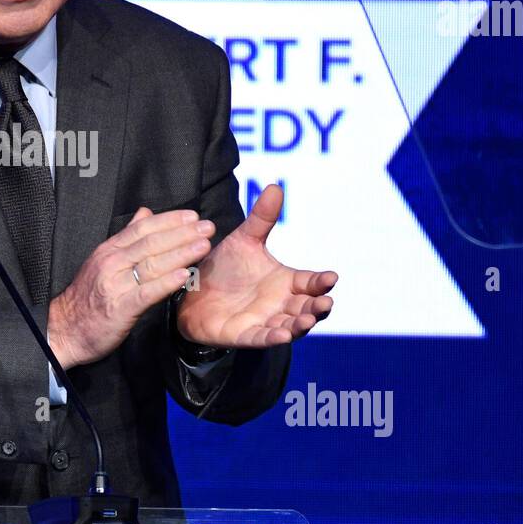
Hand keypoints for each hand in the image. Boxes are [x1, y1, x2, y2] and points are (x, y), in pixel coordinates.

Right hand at [48, 208, 214, 368]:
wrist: (64, 330)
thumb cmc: (87, 297)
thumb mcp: (102, 260)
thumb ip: (126, 237)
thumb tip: (145, 213)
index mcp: (109, 250)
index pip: (143, 228)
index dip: (169, 220)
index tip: (192, 215)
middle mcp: (112, 263)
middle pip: (151, 242)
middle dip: (182, 233)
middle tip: (207, 227)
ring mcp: (115, 284)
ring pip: (152, 264)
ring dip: (181, 253)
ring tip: (204, 245)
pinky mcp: (120, 307)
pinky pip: (147, 292)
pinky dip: (167, 282)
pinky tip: (185, 276)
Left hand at [176, 184, 336, 348]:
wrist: (191, 290)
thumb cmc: (224, 268)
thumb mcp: (244, 240)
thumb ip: (261, 218)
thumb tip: (274, 185)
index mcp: (285, 281)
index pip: (310, 282)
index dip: (321, 282)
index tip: (332, 277)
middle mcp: (280, 303)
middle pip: (307, 307)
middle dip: (317, 307)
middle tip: (325, 302)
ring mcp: (264, 321)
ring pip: (290, 326)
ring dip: (301, 326)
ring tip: (308, 320)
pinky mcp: (244, 335)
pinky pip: (262, 338)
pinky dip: (273, 338)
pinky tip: (283, 335)